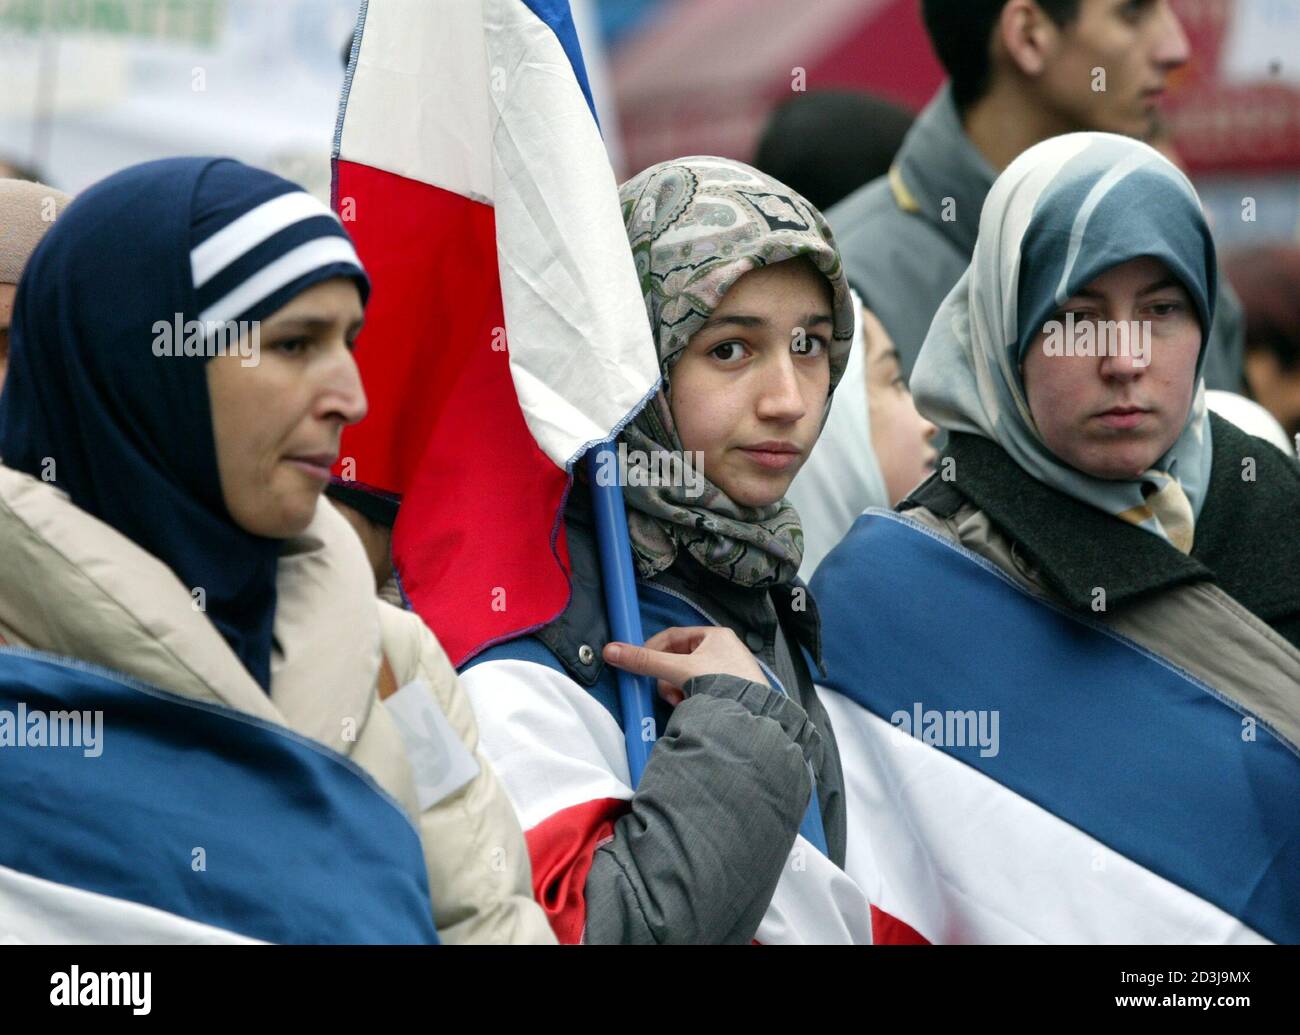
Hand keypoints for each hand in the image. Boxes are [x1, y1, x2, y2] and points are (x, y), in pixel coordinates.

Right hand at [603, 626, 767, 705]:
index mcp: (715, 635)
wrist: (754, 715)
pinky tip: (697, 707)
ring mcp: (730, 669)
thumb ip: (645, 661)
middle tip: (670, 694)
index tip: (640, 666)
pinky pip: (703, 689)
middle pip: (679, 659)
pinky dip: (694, 698)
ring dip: (680, 690)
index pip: (672, 636)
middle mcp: (724, 648)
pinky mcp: (734, 689)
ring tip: (685, 703)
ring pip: (688, 676)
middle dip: (668, 678)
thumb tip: (610, 651)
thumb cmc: (720, 683)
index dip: (652, 650)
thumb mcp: (678, 670)